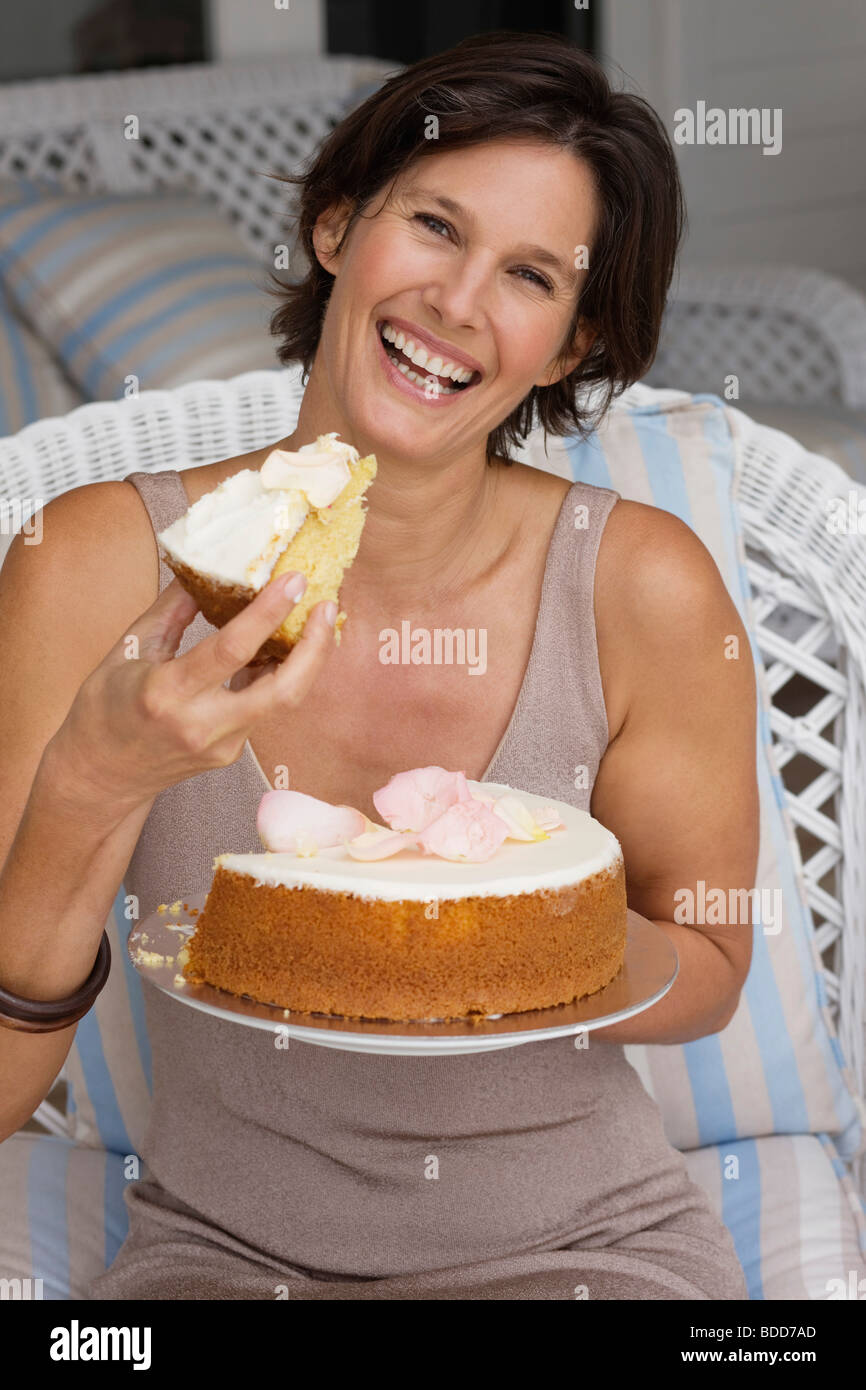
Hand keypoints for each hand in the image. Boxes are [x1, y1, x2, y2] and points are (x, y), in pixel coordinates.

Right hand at [43, 573, 334, 817]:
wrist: (100, 776)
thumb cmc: (105, 709)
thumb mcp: (128, 650)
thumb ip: (171, 611)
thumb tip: (207, 570)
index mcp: (167, 693)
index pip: (231, 650)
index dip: (269, 612)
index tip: (294, 580)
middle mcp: (201, 725)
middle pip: (282, 691)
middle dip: (315, 648)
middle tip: (328, 606)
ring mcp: (222, 745)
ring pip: (283, 701)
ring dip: (307, 660)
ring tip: (319, 619)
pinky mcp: (232, 753)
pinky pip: (266, 707)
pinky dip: (280, 675)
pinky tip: (287, 647)